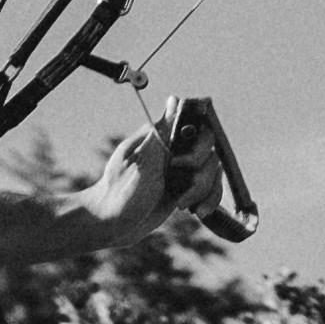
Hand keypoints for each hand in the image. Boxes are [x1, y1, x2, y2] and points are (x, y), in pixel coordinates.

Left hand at [81, 95, 246, 262]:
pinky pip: (210, 190)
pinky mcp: (186, 189)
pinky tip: (199, 212)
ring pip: (212, 172)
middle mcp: (175, 150)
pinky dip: (210, 201)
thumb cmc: (122, 190)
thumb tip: (175, 99)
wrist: (111, 224)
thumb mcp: (144, 160)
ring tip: (183, 205)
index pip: (196, 125)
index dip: (200, 143)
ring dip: (204, 191)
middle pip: (210, 151)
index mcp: (163, 136)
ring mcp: (182, 171)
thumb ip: (164, 131)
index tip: (187, 163)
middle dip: (200, 173)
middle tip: (180, 189)